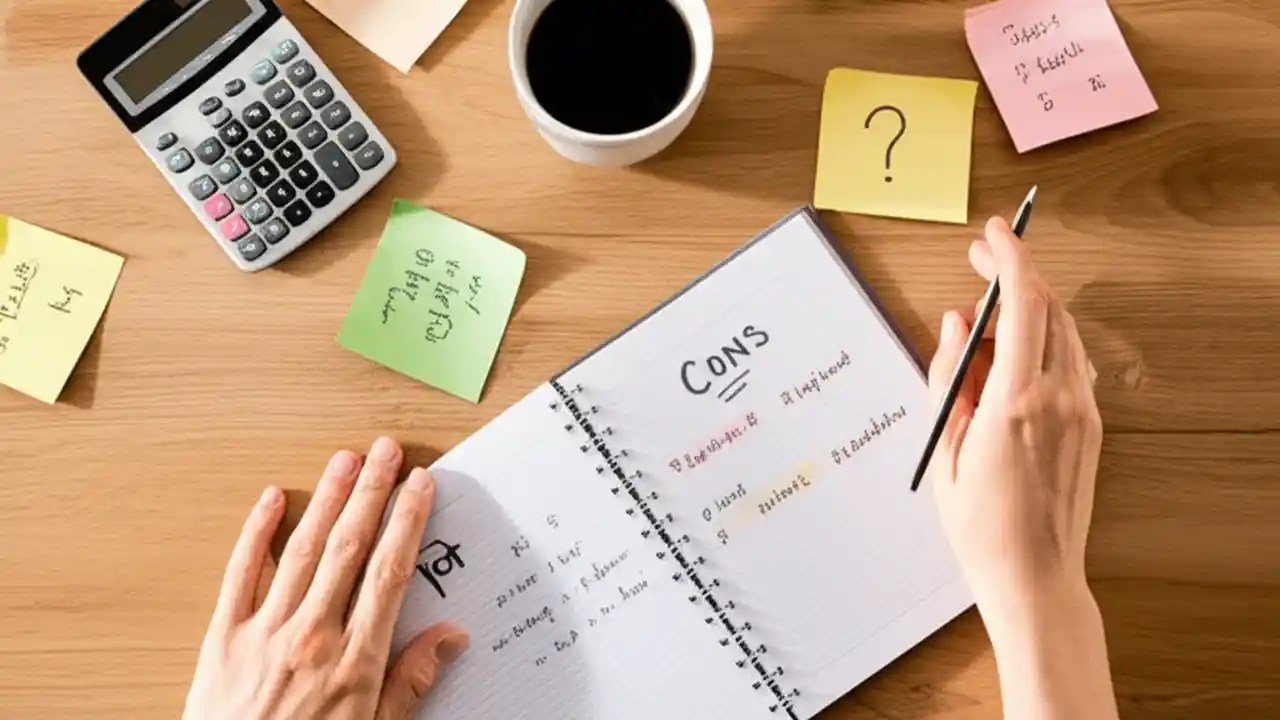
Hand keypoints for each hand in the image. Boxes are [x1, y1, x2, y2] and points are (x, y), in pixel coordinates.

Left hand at [184, 437, 467, 719]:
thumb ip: (410, 682)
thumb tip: (450, 637)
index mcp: (355, 660)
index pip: (389, 572)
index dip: (407, 521)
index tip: (419, 486)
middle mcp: (312, 637)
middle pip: (349, 548)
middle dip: (371, 493)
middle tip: (386, 452)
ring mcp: (264, 633)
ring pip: (302, 550)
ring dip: (327, 499)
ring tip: (345, 460)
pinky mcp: (222, 639)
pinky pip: (241, 574)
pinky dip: (257, 534)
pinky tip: (272, 499)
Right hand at [926, 217, 1101, 603]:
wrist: (1034, 577)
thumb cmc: (981, 526)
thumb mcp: (947, 448)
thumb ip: (951, 377)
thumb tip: (957, 324)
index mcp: (1017, 402)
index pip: (1025, 305)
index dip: (1010, 257)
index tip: (993, 232)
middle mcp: (1059, 398)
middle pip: (1048, 309)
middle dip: (1015, 275)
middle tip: (980, 263)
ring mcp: (1082, 412)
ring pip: (1062, 333)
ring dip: (1030, 309)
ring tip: (985, 319)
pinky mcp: (1090, 426)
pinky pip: (1070, 363)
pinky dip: (1042, 342)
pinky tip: (1011, 358)